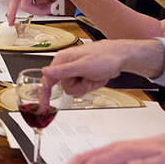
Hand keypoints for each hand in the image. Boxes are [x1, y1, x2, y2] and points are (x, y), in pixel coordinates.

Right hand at [7, 0, 85, 22]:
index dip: (12, 11)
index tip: (11, 22)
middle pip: (25, 6)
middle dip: (37, 10)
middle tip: (50, 9)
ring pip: (30, 7)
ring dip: (41, 9)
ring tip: (51, 4)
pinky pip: (33, 6)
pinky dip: (41, 7)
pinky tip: (48, 2)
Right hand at [40, 39, 164, 96]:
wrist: (121, 56)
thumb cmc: (105, 57)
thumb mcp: (83, 66)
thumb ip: (62, 71)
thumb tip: (44, 72)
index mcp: (62, 60)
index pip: (47, 80)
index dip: (45, 94)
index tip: (44, 107)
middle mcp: (66, 65)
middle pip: (65, 87)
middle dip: (79, 86)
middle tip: (88, 77)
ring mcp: (75, 71)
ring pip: (74, 89)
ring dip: (86, 86)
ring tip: (94, 76)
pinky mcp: (82, 75)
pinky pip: (82, 87)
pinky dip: (90, 85)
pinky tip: (96, 77)